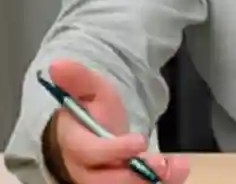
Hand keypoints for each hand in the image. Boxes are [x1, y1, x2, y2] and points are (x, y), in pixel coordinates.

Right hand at [43, 59, 190, 183]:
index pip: (88, 152)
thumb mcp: (89, 91)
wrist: (96, 135)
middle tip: (160, 163)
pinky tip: (178, 171)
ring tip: (176, 168)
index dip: (113, 150)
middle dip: (133, 176)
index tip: (139, 142)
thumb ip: (77, 79)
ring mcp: (101, 182)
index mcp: (74, 145)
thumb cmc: (91, 114)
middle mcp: (84, 171)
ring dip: (151, 181)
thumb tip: (57, 64)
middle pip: (104, 182)